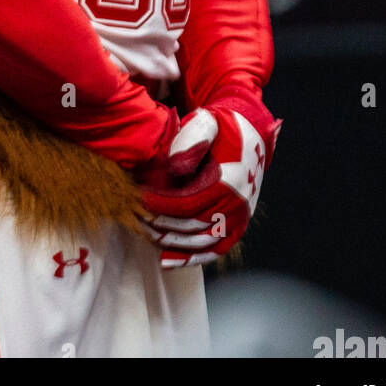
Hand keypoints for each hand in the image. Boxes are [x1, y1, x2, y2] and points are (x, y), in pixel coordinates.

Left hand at [139, 98, 280, 268]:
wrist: (250, 135)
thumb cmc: (222, 128)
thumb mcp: (205, 124)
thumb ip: (189, 141)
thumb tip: (175, 170)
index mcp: (230, 181)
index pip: (187, 203)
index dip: (160, 205)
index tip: (138, 199)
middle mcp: (237, 205)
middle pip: (191, 226)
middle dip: (160, 224)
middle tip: (135, 216)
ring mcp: (239, 219)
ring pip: (200, 242)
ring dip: (171, 242)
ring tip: (146, 232)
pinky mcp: (237, 226)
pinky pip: (215, 250)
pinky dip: (192, 258)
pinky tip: (168, 261)